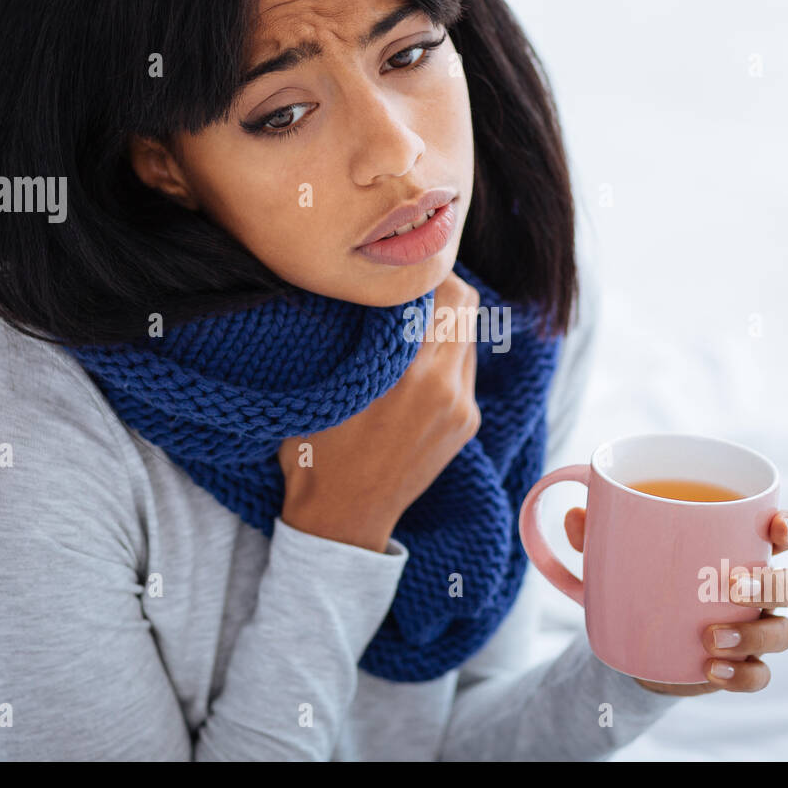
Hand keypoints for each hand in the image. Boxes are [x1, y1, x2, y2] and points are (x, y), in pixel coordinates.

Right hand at [277, 269, 481, 551]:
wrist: (343, 520)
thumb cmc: (317, 453)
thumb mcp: (327, 386)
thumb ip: (354, 338)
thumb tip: (365, 288)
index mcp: (407, 375)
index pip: (441, 293)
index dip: (422, 271)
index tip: (398, 268)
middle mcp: (445, 388)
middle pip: (466, 305)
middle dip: (439, 289)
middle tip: (407, 286)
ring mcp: (462, 407)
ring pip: (469, 336)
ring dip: (446, 321)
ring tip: (410, 324)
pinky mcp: (468, 423)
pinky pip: (466, 369)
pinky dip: (447, 354)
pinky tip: (415, 364)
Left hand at [564, 507, 787, 696]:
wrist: (637, 639)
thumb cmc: (642, 578)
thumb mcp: (617, 556)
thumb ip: (598, 535)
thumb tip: (575, 516)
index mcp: (740, 548)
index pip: (783, 532)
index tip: (774, 526)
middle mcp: (758, 588)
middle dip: (772, 584)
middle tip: (732, 586)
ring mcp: (755, 628)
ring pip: (784, 632)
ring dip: (754, 635)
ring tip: (710, 638)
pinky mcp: (743, 665)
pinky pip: (760, 675)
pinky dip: (741, 674)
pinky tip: (711, 668)